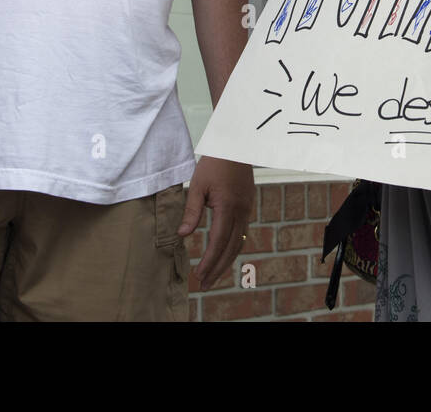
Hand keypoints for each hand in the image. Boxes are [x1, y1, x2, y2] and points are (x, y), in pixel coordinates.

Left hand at [178, 155, 254, 289]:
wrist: (236, 146)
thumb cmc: (214, 164)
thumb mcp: (198, 185)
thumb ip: (191, 211)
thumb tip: (183, 235)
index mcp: (228, 207)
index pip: (218, 241)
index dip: (209, 261)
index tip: (199, 275)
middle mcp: (241, 212)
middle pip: (231, 247)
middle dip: (218, 268)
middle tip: (205, 284)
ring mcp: (247, 209)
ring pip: (239, 242)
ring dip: (226, 261)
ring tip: (213, 275)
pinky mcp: (247, 206)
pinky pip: (242, 232)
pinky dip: (232, 247)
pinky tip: (224, 254)